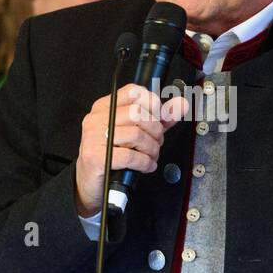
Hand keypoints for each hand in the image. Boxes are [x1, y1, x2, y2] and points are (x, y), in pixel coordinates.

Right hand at [74, 84, 187, 216]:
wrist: (90, 181)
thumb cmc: (113, 154)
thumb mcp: (136, 132)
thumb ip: (158, 118)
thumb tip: (181, 104)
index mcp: (105, 107)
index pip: (133, 92)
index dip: (153, 104)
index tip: (159, 118)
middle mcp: (97, 119)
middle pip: (137, 113)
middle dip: (155, 130)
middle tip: (156, 142)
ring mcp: (93, 137)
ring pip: (136, 135)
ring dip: (152, 149)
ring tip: (151, 155)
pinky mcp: (95, 157)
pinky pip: (130, 156)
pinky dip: (145, 162)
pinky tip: (146, 165)